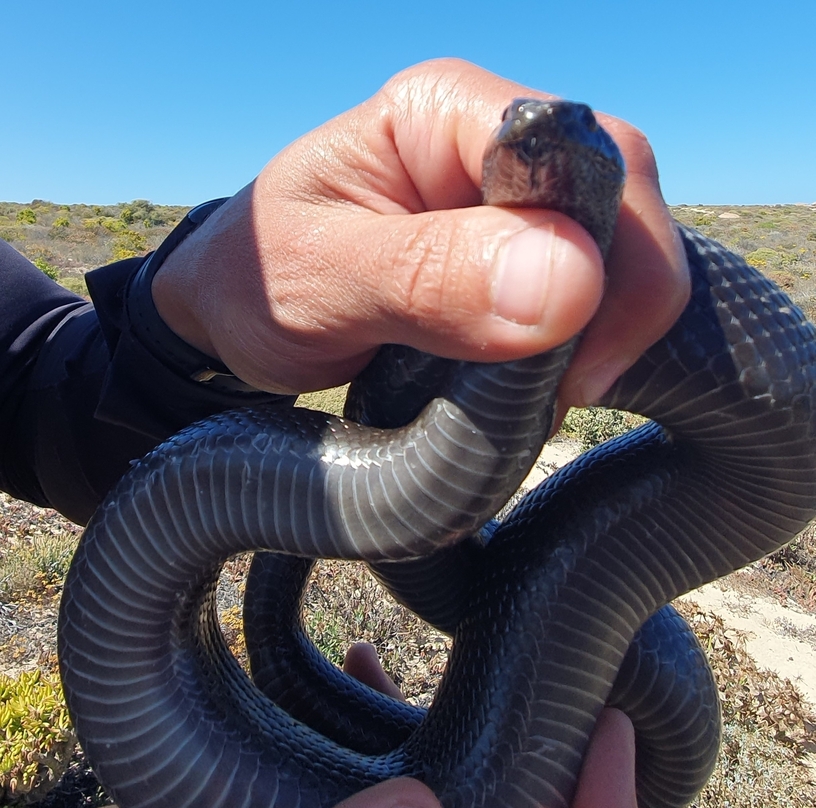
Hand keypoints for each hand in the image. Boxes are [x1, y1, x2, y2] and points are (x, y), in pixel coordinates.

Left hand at [151, 58, 688, 410]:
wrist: (236, 319)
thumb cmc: (259, 282)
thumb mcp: (323, 281)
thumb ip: (430, 277)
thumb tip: (570, 282)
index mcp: (444, 112)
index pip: (582, 152)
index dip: (611, 253)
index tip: (576, 362)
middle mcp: (494, 147)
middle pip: (621, 201)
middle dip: (619, 303)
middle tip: (566, 389)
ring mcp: (512, 208)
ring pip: (617, 257)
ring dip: (602, 335)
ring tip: (545, 397)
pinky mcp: (518, 265)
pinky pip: (588, 301)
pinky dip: (581, 352)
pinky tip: (542, 390)